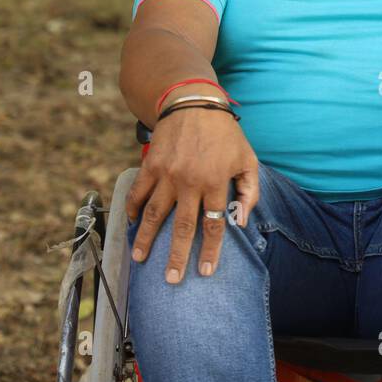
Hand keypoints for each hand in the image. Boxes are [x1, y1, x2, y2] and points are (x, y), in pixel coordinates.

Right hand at [125, 107, 258, 282]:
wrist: (195, 102)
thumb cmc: (224, 133)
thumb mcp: (247, 159)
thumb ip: (249, 192)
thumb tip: (240, 221)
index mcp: (216, 182)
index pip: (214, 225)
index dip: (211, 251)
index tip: (206, 272)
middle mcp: (190, 182)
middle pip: (182, 227)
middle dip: (176, 256)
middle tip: (171, 279)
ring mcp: (168, 174)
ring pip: (154, 214)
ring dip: (147, 239)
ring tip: (140, 259)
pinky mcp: (151, 164)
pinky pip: (139, 192)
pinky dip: (133, 209)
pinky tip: (132, 224)